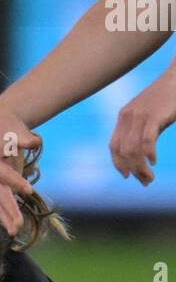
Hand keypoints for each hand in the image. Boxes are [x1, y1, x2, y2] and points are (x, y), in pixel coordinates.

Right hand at [0, 97, 41, 234]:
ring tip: (16, 232)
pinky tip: (13, 228)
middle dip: (9, 209)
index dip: (15, 182)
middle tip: (18, 226)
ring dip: (7, 217)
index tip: (29, 191)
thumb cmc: (10, 127)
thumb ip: (25, 138)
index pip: (3, 175)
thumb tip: (34, 142)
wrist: (1, 124)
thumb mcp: (17, 129)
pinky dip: (7, 214)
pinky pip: (1, 203)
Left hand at [109, 69, 175, 184]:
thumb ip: (142, 133)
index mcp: (124, 117)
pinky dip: (148, 154)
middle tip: (145, 181)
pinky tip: (153, 161)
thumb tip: (142, 156)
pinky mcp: (153, 116)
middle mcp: (127, 117)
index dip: (118, 163)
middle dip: (132, 169)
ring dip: (140, 167)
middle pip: (122, 151)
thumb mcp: (149, 116)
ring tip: (150, 177)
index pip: (114, 146)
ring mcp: (139, 116)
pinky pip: (146, 140)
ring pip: (133, 150)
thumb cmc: (167, 99)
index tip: (127, 175)